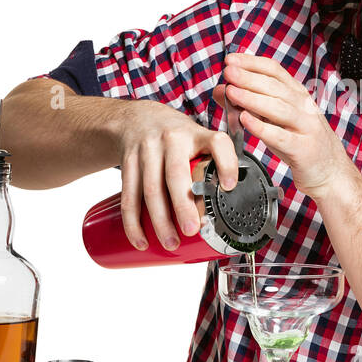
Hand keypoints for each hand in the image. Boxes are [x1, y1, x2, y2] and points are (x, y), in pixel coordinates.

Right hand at [115, 100, 241, 251]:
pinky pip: (129, 195)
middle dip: (184, 205)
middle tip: (192, 230)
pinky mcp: (128, 163)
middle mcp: (171, 139)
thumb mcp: (197, 137)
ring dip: (160, 221)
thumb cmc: (175, 136)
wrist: (136, 118)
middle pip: (176, 174)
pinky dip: (133, 222)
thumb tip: (233, 199)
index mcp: (196, 134)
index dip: (226, 163)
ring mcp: (147, 150)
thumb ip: (214, 161)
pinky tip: (140, 240)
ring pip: (151, 189)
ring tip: (170, 243)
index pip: (217, 143)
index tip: (230, 186)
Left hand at [213, 52, 354, 201]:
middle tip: (228, 72)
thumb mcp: (275, 120)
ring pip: (279, 108)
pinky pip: (281, 137)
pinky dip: (262, 128)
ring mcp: (306, 128)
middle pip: (275, 87)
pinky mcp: (304, 150)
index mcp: (297, 95)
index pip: (275, 71)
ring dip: (253, 99)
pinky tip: (246, 120)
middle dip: (250, 78)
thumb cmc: (299, 142)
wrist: (331, 172)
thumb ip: (250, 104)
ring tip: (232, 92)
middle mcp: (304, 108)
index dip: (252, 63)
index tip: (231, 60)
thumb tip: (222, 89)